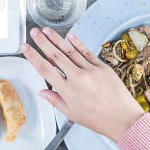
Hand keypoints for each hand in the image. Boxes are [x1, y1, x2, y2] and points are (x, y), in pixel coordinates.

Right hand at [21, 27, 143, 141]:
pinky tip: (70, 35)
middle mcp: (77, 78)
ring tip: (47, 30)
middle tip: (34, 32)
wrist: (123, 119)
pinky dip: (77, 43)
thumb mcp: (72, 114)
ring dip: (56, 39)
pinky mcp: (102, 67)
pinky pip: (86, 52)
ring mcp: (90, 70)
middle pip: (55, 55)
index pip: (44, 69)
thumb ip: (55, 100)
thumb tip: (43, 92)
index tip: (25, 48)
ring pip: (69, 50)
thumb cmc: (99, 119)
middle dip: (43, 42)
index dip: (33, 56)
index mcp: (67, 91)